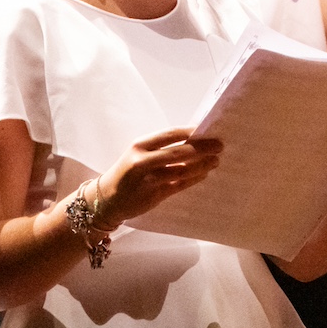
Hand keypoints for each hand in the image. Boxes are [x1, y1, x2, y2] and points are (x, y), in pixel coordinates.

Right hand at [93, 127, 222, 227]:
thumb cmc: (128, 172)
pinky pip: (178, 186)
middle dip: (201, 148)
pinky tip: (204, 174)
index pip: (169, 135)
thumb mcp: (138, 154)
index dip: (189, 131)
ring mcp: (148, 180)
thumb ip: (160, 148)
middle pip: (178, 152)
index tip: (207, 128)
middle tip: (219, 145)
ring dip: (201, 165)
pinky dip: (193, 179)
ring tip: (215, 161)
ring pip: (181, 170)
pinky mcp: (154, 196)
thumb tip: (192, 139)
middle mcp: (142, 161)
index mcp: (139, 146)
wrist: (106, 198)